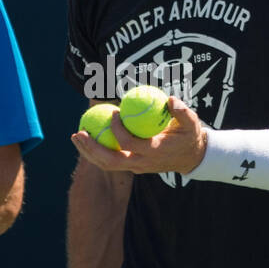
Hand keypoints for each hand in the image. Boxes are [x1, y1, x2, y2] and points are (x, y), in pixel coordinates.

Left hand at [71, 95, 207, 175]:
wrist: (192, 158)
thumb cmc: (190, 136)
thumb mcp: (192, 123)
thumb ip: (182, 112)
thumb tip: (170, 100)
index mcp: (154, 151)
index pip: (130, 143)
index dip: (118, 130)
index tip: (113, 113)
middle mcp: (141, 163)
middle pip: (110, 161)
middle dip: (92, 149)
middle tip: (79, 132)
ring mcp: (136, 167)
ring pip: (106, 164)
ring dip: (88, 152)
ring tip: (76, 136)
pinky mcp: (132, 166)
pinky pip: (110, 161)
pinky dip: (96, 151)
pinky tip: (88, 137)